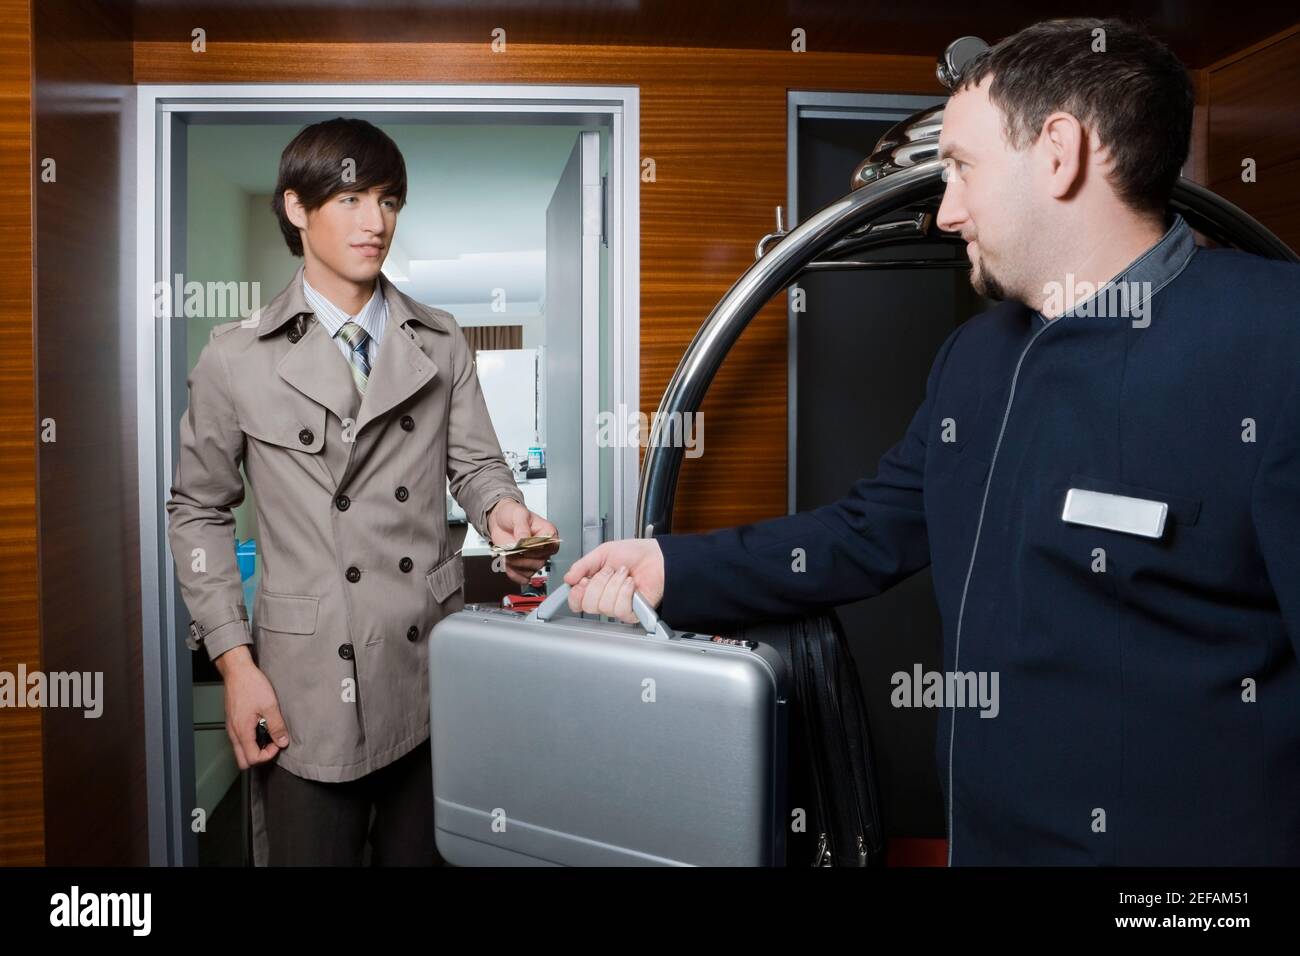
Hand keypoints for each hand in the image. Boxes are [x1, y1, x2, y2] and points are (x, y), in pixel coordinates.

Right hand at [216, 647, 289, 768]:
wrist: (237, 671)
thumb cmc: (250, 684)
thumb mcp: (269, 705)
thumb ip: (277, 726)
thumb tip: (282, 741)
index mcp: (242, 731)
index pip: (252, 758)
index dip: (268, 754)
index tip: (278, 742)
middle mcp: (233, 732)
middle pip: (243, 760)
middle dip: (259, 756)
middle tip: (272, 742)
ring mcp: (231, 727)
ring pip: (241, 750)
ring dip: (255, 747)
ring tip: (268, 732)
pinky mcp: (233, 721)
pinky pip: (240, 739)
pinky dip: (251, 739)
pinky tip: (261, 725)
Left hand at [487, 497, 558, 585]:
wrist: (499, 521)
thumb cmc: (512, 514)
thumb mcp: (518, 515)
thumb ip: (522, 527)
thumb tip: (525, 539)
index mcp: (548, 534)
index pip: (548, 548)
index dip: (533, 549)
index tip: (521, 544)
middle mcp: (544, 548)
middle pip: (539, 562)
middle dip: (521, 558)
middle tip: (510, 549)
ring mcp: (535, 559)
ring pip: (530, 572)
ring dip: (515, 566)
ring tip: (507, 554)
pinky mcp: (525, 567)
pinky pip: (522, 578)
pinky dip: (513, 573)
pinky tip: (507, 564)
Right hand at [563, 538, 663, 624]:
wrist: (658, 556)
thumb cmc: (635, 554)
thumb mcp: (603, 553)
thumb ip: (582, 565)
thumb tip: (568, 578)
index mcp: (594, 586)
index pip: (575, 602)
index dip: (576, 592)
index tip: (583, 580)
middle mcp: (604, 598)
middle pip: (588, 605)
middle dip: (599, 583)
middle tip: (609, 571)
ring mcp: (618, 607)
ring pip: (603, 606)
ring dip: (614, 584)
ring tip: (624, 574)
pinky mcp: (632, 613)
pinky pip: (619, 609)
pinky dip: (625, 592)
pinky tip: (631, 583)